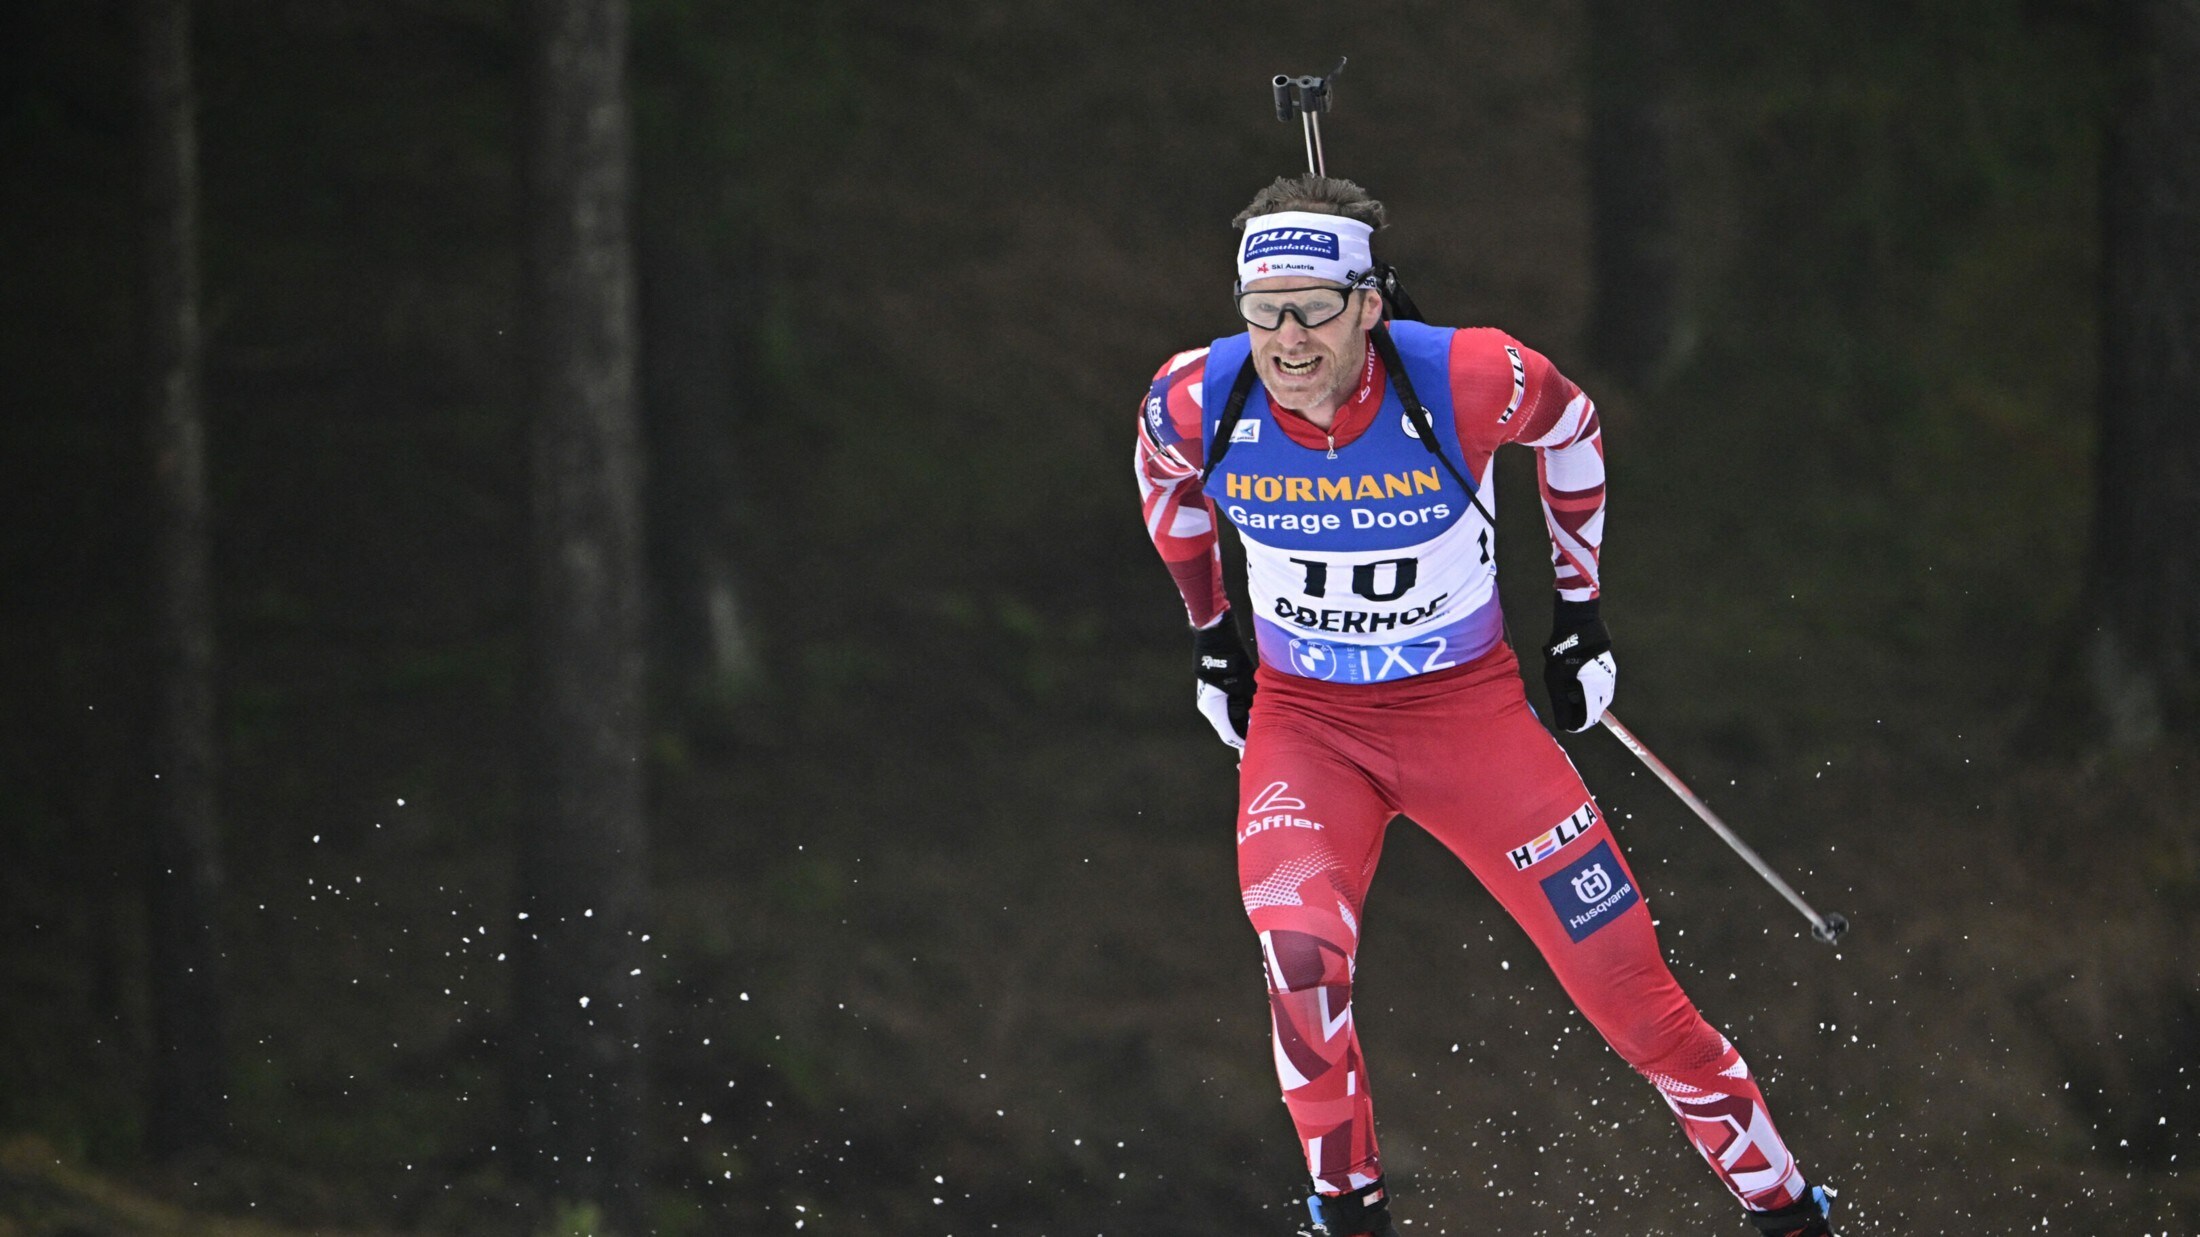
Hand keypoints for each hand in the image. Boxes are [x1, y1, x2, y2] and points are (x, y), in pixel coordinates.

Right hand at [1192, 617, 1255, 748]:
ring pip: (1231, 717)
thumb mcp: (1245, 684)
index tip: (1261, 749)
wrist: (1215, 635)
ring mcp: (1211, 699)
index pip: (1230, 735)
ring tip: (1265, 726)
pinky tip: (1257, 710)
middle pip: (1231, 727)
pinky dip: (1243, 710)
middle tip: (1266, 740)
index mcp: (1213, 709)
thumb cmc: (1230, 658)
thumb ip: (1252, 704)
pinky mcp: (1216, 690)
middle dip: (1248, 734)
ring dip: (1246, 721)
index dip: (1246, 745)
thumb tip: (1263, 721)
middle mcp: (1210, 707)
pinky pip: (1231, 707)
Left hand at [1542, 599, 1615, 732]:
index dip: (1578, 725)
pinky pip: (1601, 688)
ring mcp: (1610, 676)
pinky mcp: (1608, 669)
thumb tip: (1564, 726)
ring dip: (1585, 702)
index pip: (1590, 718)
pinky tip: (1576, 684)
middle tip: (1564, 707)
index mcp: (1595, 689)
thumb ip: (1560, 705)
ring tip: (1568, 694)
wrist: (1577, 626)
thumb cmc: (1563, 653)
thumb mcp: (1556, 680)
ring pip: (1599, 699)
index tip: (1566, 725)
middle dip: (1581, 713)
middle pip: (1596, 710)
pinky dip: (1589, 691)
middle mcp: (1607, 685)